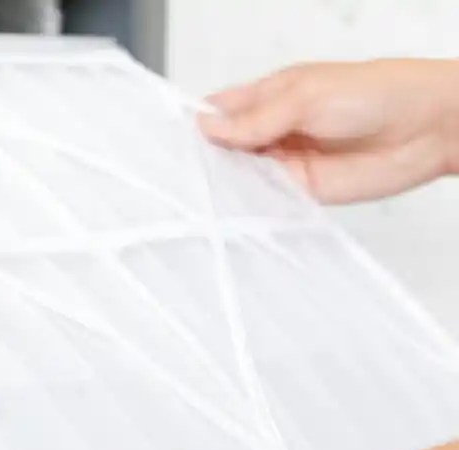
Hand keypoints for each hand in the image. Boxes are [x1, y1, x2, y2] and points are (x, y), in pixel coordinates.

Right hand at [198, 59, 458, 203]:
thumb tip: (209, 128)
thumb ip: (255, 118)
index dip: (196, 126)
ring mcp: (285, 162)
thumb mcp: (303, 96)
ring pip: (241, 178)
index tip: (171, 142)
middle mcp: (272, 131)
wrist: (426, 126)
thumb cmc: (374, 93)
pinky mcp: (301, 192)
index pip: (218, 113)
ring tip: (201, 195)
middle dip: (205, 160)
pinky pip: (267, 201)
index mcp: (267, 98)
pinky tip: (235, 209)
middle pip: (224, 150)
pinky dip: (251, 206)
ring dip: (226, 185)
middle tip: (181, 175)